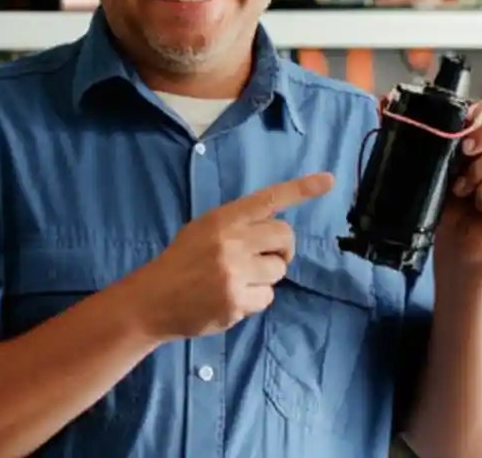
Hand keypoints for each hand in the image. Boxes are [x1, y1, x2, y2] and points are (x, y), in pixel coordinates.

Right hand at [124, 173, 334, 341]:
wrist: (152, 299)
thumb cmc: (182, 261)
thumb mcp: (203, 230)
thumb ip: (237, 226)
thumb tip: (275, 233)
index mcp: (222, 219)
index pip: (269, 199)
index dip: (301, 189)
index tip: (329, 180)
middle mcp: (231, 242)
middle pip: (285, 237)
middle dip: (283, 249)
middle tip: (266, 257)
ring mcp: (235, 273)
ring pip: (278, 270)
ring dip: (265, 276)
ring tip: (238, 280)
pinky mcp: (237, 301)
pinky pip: (267, 298)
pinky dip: (255, 300)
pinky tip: (232, 299)